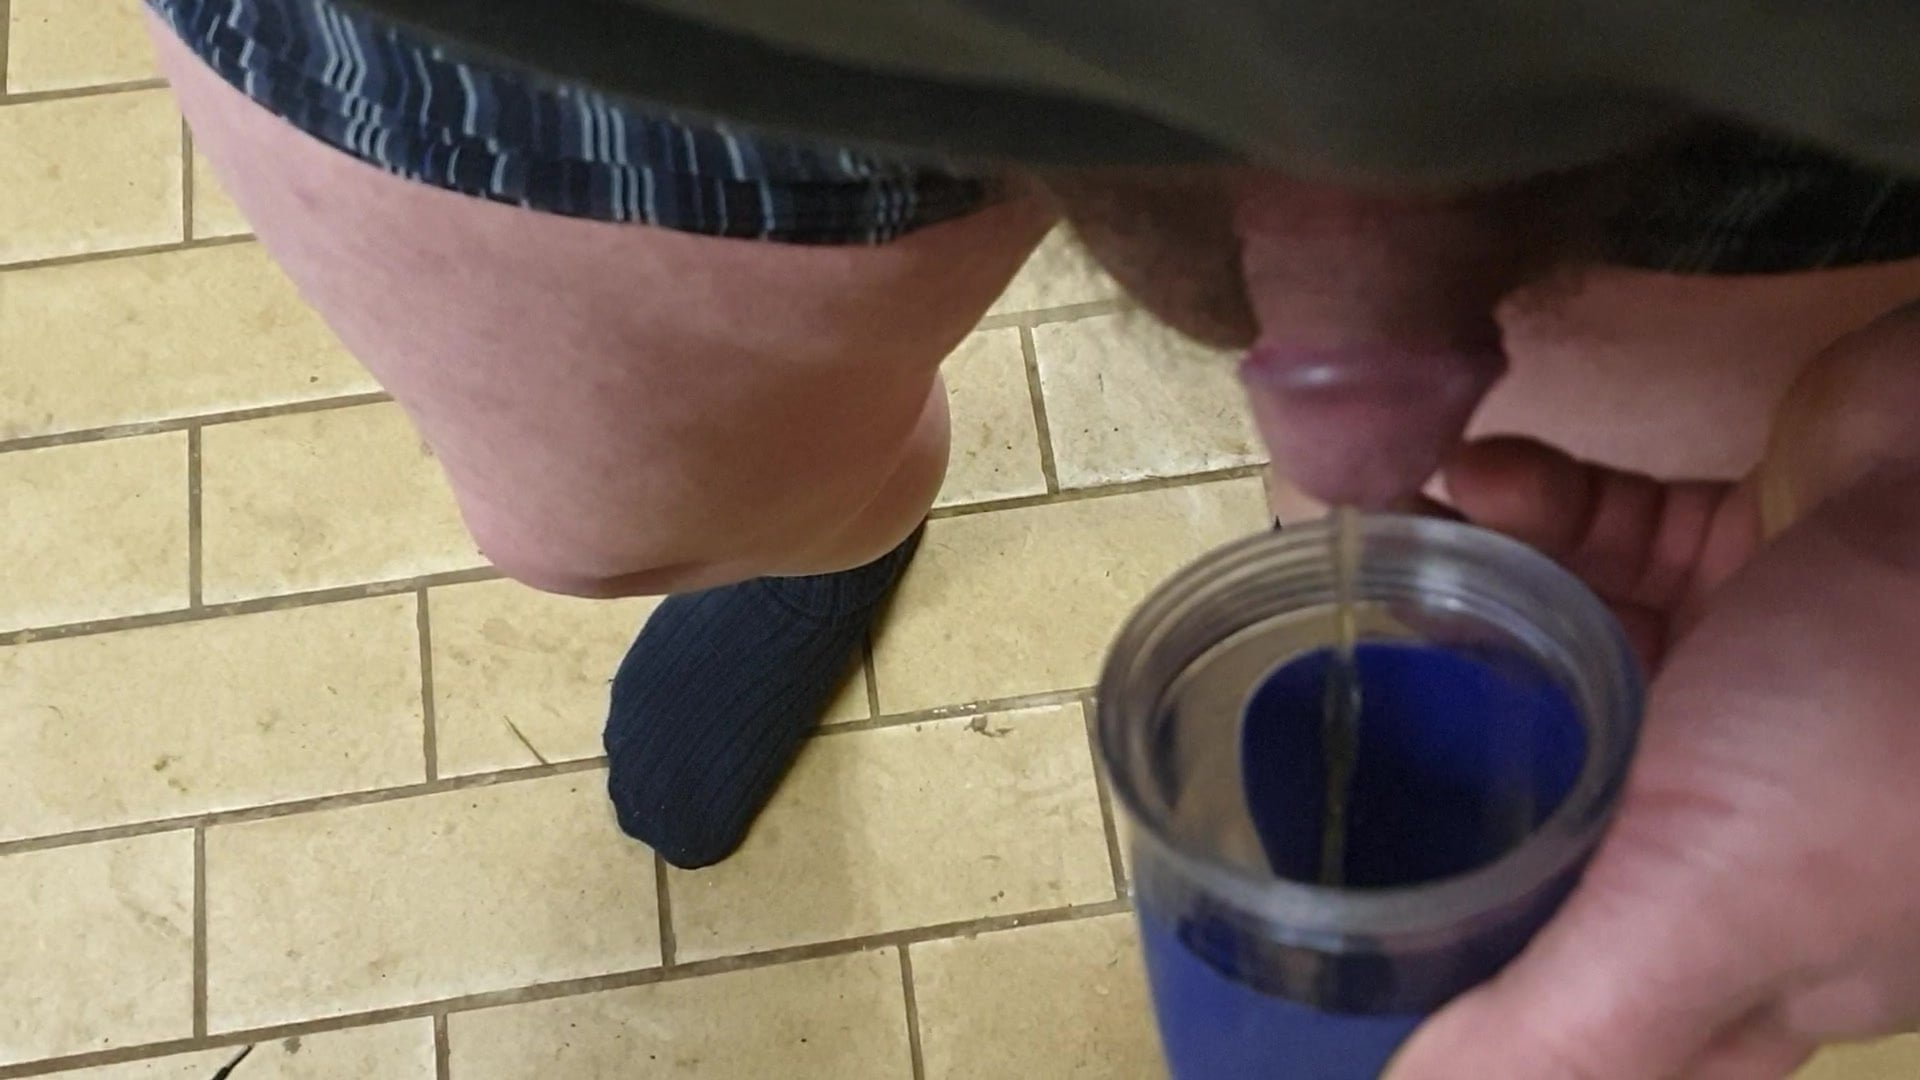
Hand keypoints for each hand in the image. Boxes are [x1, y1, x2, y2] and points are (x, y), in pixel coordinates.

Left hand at [1385, 437, 1919, 1078]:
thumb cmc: (1878, 728)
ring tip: (1374, 553)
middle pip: (1555, 819)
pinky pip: (1617, 538)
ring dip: (1469, 605)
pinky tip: (1478, 479)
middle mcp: (1760, 828)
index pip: (1594, 1007)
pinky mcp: (1756, 551)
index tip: (1345, 935)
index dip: (1477, 987)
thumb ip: (1570, 1032)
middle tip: (1319, 709)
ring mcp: (1759, 684)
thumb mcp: (1712, 910)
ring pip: (1571, 659)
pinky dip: (1543, 510)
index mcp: (1763, 947)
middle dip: (1437, 761)